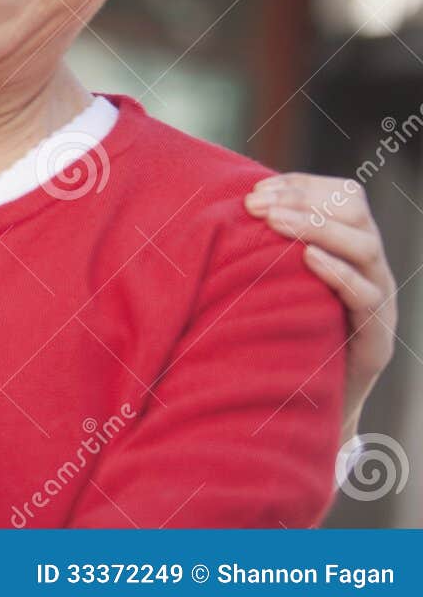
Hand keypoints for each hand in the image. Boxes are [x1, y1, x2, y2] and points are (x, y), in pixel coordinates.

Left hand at [246, 173, 396, 443]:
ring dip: (316, 228)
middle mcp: (369, 268)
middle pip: (355, 213)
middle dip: (303, 201)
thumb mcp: (273, 282)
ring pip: (365, 247)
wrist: (308, 410)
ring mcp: (379, 301)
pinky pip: (367, 296)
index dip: (303, 186)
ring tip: (273, 222)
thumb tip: (217, 206)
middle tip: (256, 205)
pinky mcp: (376, 338)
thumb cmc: (279, 334)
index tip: (256, 189)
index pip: (343, 196)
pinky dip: (339, 273)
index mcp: (348, 247)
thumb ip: (262, 246)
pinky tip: (308, 259)